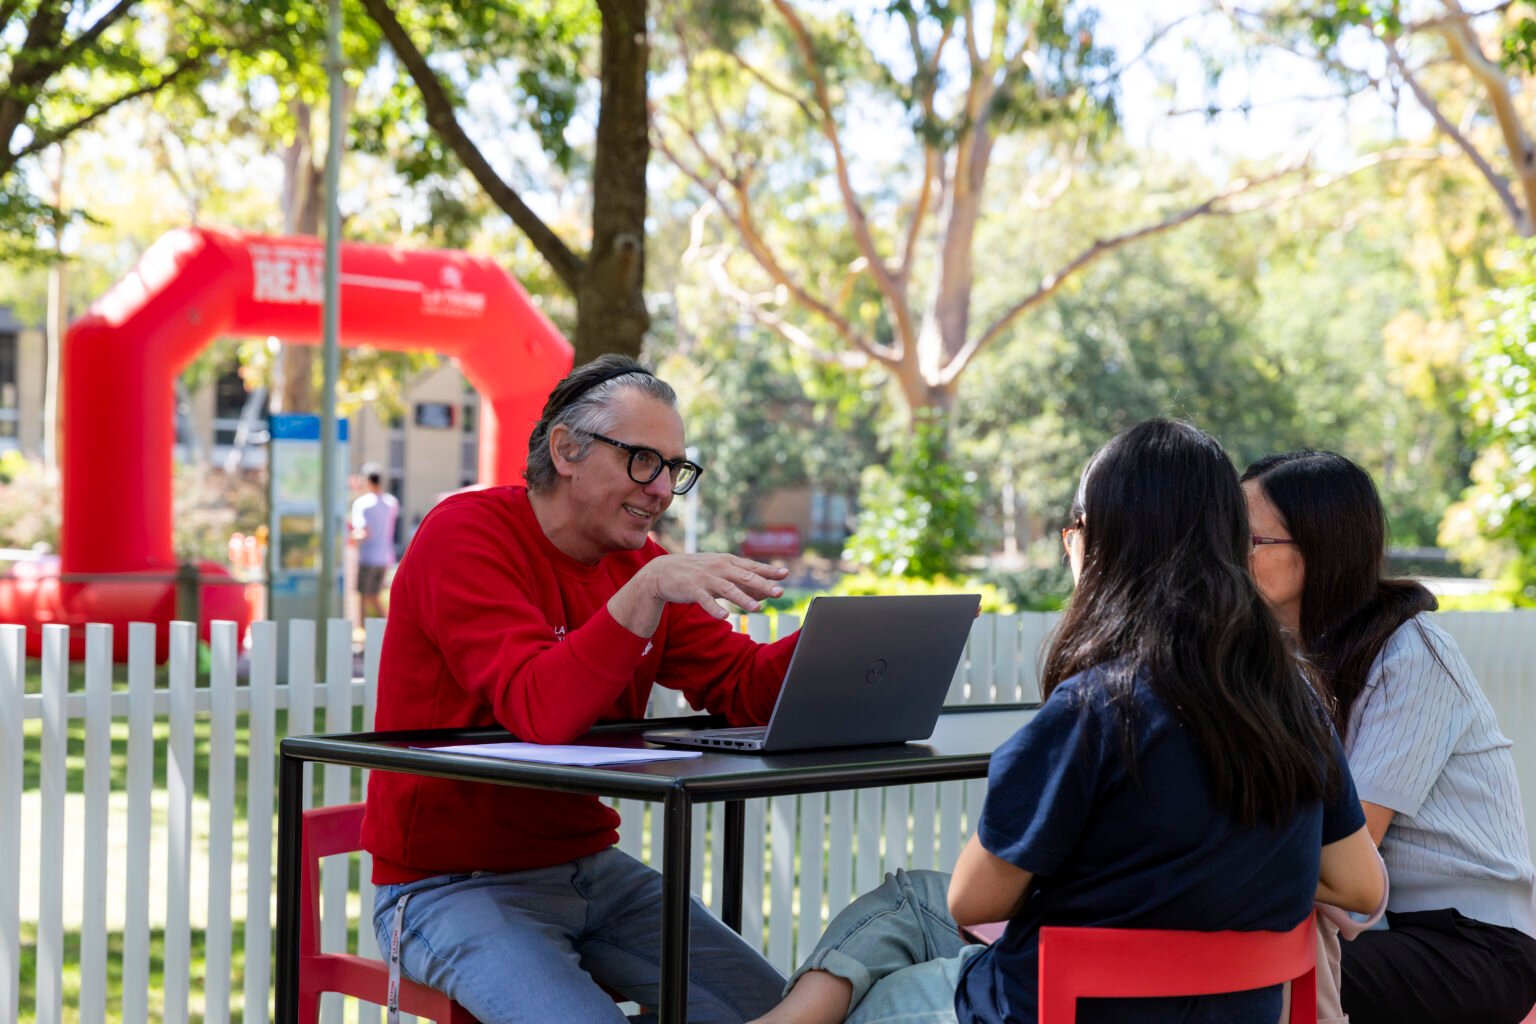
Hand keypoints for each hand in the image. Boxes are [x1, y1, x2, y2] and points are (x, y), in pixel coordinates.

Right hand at [609, 554, 788, 636]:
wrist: (662, 572)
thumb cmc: (696, 573)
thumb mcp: (720, 572)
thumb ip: (742, 581)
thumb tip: (766, 592)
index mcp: (727, 562)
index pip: (752, 566)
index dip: (769, 571)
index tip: (785, 574)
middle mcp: (719, 567)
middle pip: (744, 576)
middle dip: (763, 584)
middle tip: (779, 592)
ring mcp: (705, 578)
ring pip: (728, 589)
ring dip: (743, 599)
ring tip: (758, 609)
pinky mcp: (692, 589)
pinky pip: (705, 601)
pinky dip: (715, 609)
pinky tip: (725, 617)